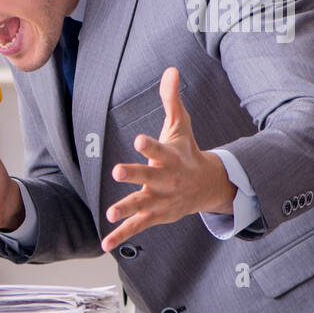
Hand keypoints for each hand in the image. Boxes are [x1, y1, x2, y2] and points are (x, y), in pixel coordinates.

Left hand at [102, 67, 236, 251]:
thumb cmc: (187, 153)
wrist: (208, 186)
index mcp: (170, 157)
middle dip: (134, 174)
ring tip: (110, 212)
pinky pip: (137, 227)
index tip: (139, 139)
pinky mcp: (156, 215)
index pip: (159, 148)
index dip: (149, 145)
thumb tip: (170, 70)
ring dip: (127, 208)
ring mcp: (161, 199)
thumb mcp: (180, 127)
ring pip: (142, 204)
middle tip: (116, 171)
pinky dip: (121, 235)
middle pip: (149, 176)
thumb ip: (171, 101)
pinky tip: (105, 243)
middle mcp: (165, 179)